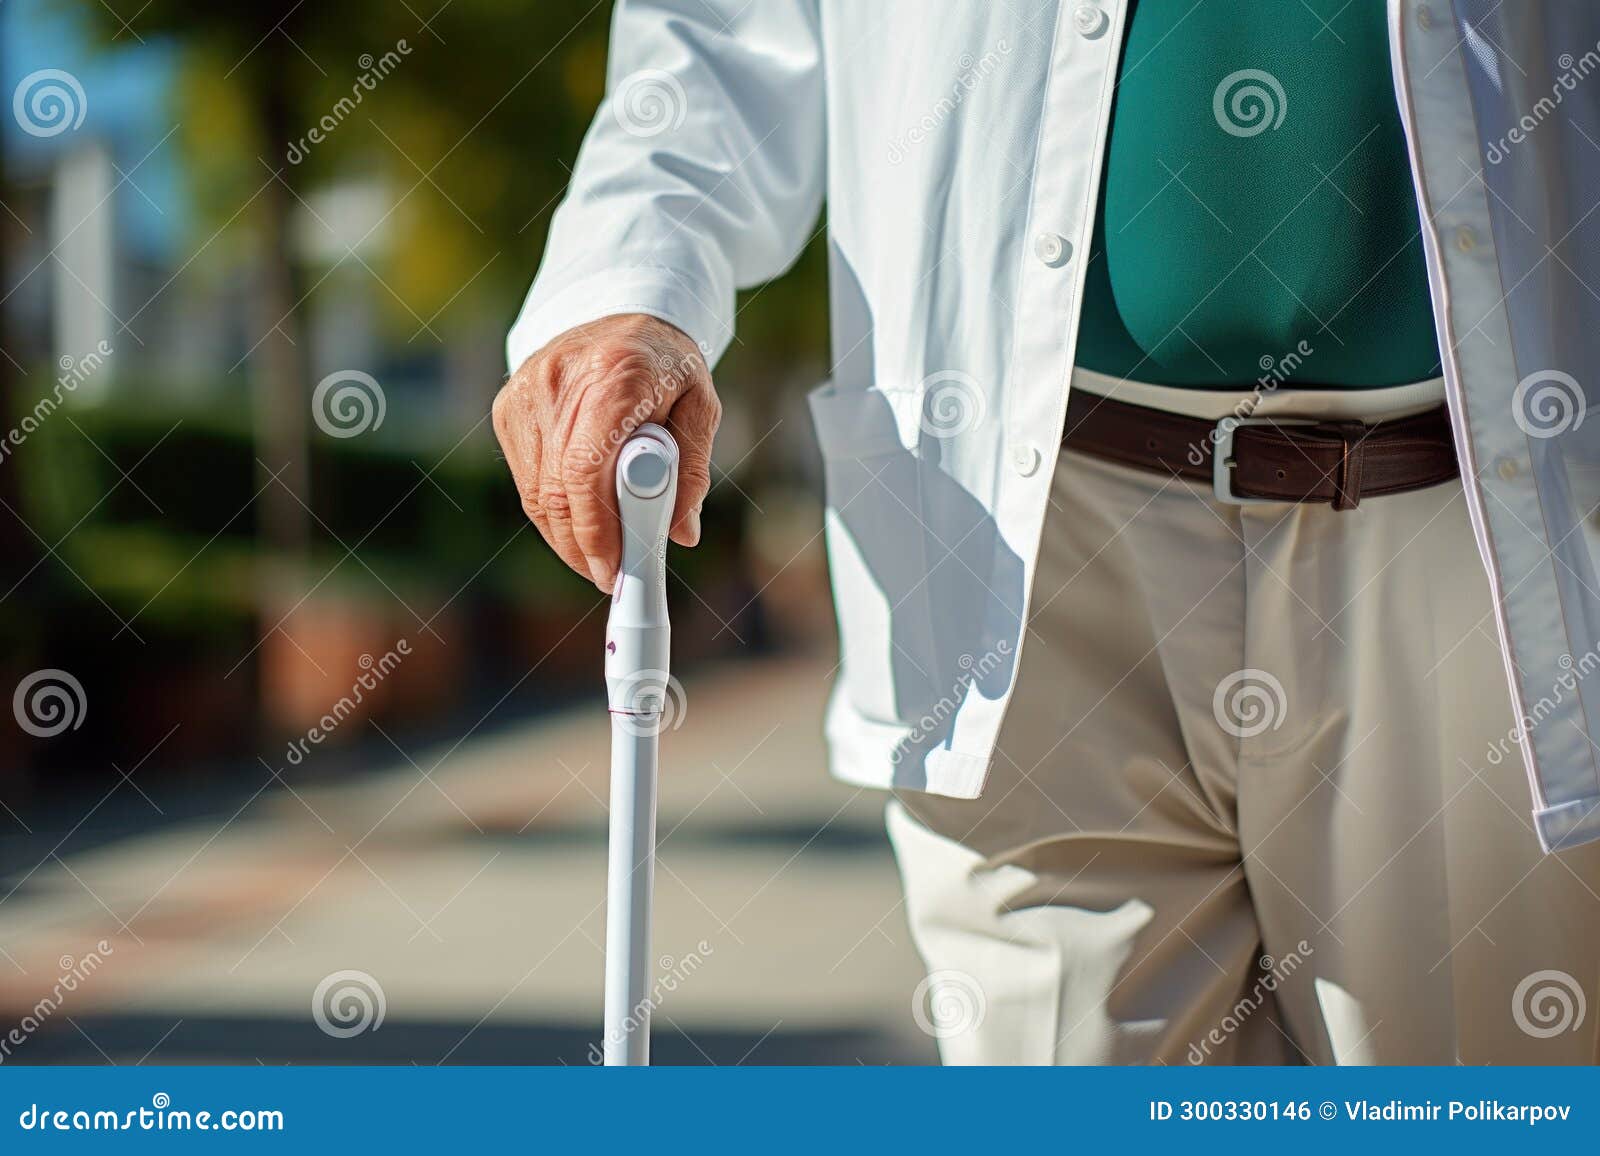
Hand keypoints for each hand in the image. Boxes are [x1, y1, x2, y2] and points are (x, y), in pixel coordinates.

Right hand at [492, 314, 720, 592]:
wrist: (619, 314)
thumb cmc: (666, 365)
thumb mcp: (700, 407)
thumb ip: (693, 469)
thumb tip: (681, 533)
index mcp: (615, 376)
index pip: (586, 471)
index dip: (596, 531)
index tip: (615, 570)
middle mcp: (559, 383)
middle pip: (557, 492)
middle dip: (583, 548)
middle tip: (612, 576)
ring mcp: (525, 396)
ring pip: (536, 494)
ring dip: (567, 537)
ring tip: (602, 555)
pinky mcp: (507, 408)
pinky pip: (526, 480)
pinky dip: (552, 511)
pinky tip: (580, 521)